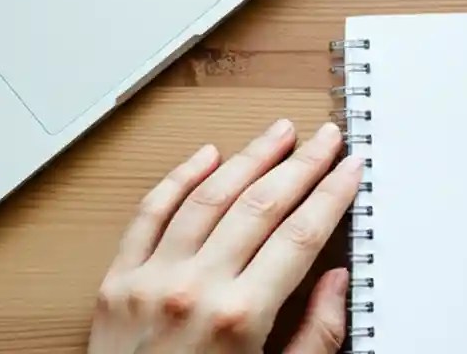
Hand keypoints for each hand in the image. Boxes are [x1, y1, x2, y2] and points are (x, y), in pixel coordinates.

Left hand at [89, 119, 363, 353]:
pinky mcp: (116, 283)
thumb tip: (340, 280)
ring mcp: (151, 281)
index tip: (351, 168)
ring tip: (277, 133)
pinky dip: (178, 179)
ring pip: (208, 196)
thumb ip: (316, 336)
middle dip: (301, 165)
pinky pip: (149, 214)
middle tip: (326, 137)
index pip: (301, 235)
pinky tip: (205, 155)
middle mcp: (195, 290)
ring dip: (248, 157)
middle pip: (261, 205)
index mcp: (242, 318)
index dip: (332, 195)